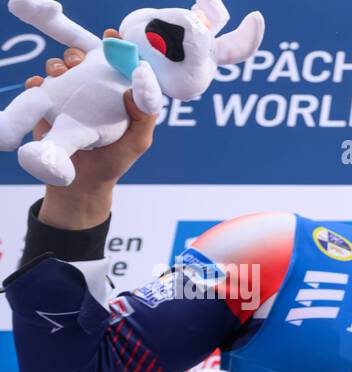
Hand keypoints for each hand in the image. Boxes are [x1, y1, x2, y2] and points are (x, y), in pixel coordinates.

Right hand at [27, 29, 157, 228]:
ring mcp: (68, 97)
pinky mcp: (47, 106)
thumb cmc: (115, 160)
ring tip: (60, 72)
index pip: (114, 63)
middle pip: (82, 58)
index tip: (111, 38)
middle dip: (79, 53)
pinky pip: (37, 86)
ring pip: (59, 68)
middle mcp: (91, 90)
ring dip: (58, 64)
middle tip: (78, 60)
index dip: (114, 48)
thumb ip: (144, 117)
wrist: (82, 183)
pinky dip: (37, 82)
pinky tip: (41, 84)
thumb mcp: (138, 141)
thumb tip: (135, 90)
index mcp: (115, 93)